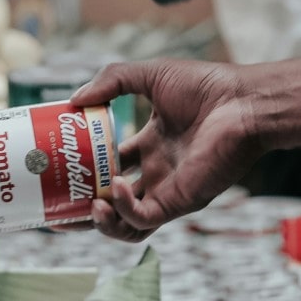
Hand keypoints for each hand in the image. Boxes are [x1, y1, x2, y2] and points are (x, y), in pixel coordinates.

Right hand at [70, 60, 269, 241]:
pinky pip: (144, 218)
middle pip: (113, 202)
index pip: (109, 166)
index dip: (82, 170)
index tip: (56, 166)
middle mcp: (157, 173)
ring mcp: (168, 190)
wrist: (244, 102)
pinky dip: (125, 210)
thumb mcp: (150, 76)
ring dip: (102, 222)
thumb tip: (74, 100)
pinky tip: (116, 189)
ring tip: (87, 206)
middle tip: (56, 205)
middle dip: (83, 208)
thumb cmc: (208, 86)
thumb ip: (112, 81)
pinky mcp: (180, 201)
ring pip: (127, 225)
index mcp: (150, 146)